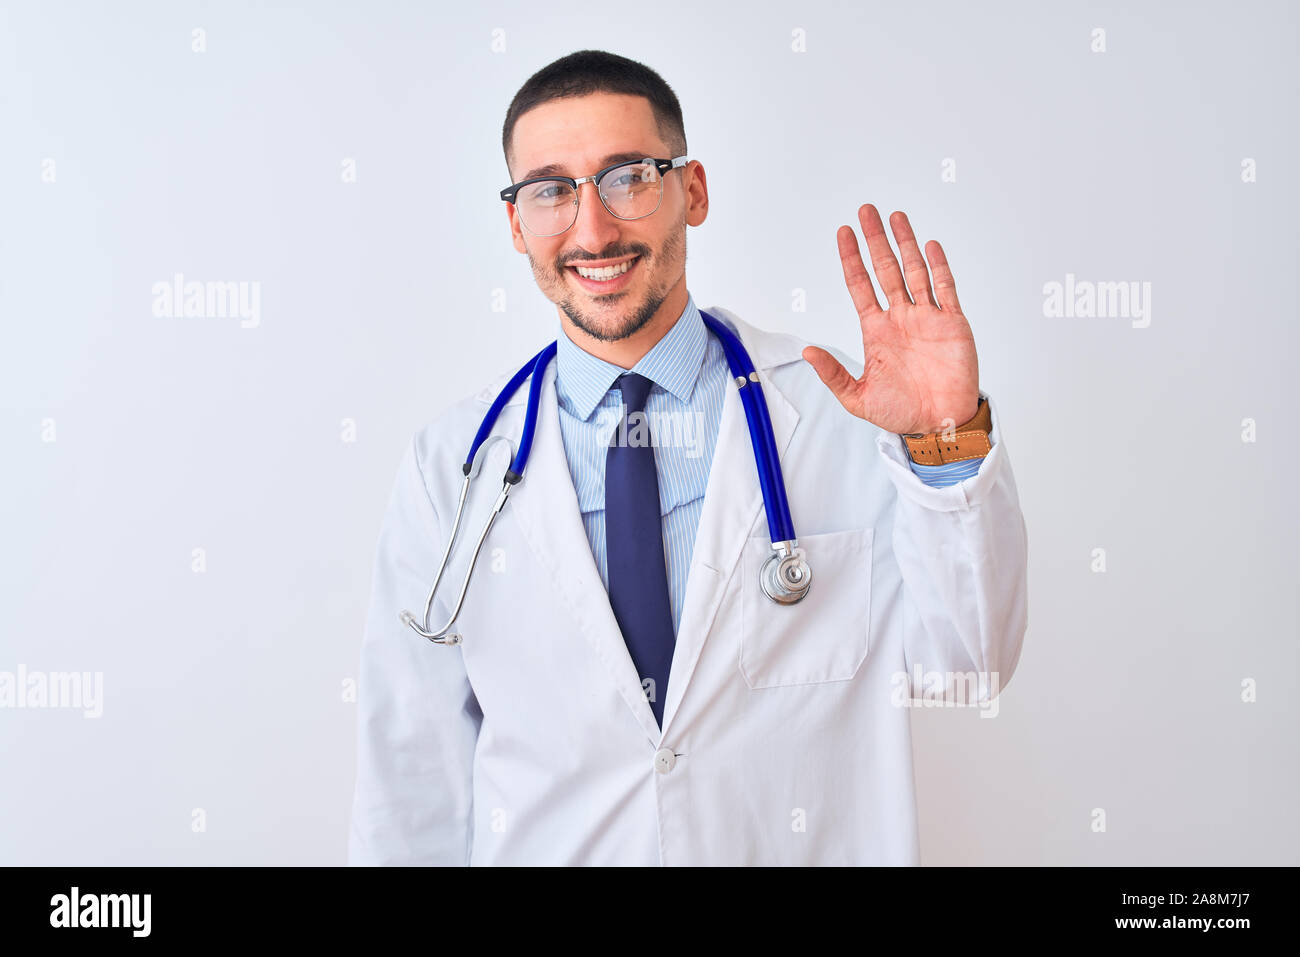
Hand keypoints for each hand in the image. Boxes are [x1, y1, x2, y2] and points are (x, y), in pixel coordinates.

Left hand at [803, 205, 978, 434]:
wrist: (939, 425)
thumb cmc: (900, 413)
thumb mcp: (857, 397)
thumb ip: (834, 374)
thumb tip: (807, 352)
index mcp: (876, 331)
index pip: (861, 285)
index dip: (852, 259)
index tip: (843, 233)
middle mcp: (900, 318)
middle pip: (886, 269)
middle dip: (875, 240)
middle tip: (866, 211)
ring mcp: (927, 317)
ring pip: (914, 271)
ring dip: (905, 243)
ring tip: (895, 217)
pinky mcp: (952, 323)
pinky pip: (945, 288)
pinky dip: (938, 266)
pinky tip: (929, 245)